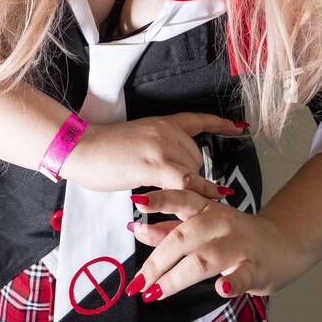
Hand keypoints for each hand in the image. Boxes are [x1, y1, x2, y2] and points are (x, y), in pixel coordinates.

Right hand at [58, 112, 245, 199]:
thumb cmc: (101, 151)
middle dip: (193, 177)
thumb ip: (157, 149)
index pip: (198, 120)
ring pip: (193, 171)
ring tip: (176, 201)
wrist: (80, 148)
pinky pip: (184, 182)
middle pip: (198, 158)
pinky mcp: (154, 164)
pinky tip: (202, 201)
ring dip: (191, 190)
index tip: (241, 128)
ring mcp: (161, 146)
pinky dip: (195, 193)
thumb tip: (169, 167)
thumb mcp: (137, 141)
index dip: (221, 125)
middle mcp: (167, 131)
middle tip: (174, 192)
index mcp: (162, 123)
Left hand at [126, 189, 299, 302]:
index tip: (136, 202)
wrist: (284, 244)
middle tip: (137, 284)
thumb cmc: (235, 238)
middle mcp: (221, 223)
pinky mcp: (256, 268)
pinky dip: (232, 282)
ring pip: (204, 259)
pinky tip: (221, 288)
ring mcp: (240, 245)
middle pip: (184, 238)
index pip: (181, 199)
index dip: (159, 200)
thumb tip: (136, 229)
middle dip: (156, 263)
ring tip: (156, 293)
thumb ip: (170, 228)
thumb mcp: (202, 226)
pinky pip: (243, 275)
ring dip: (177, 278)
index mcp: (206, 210)